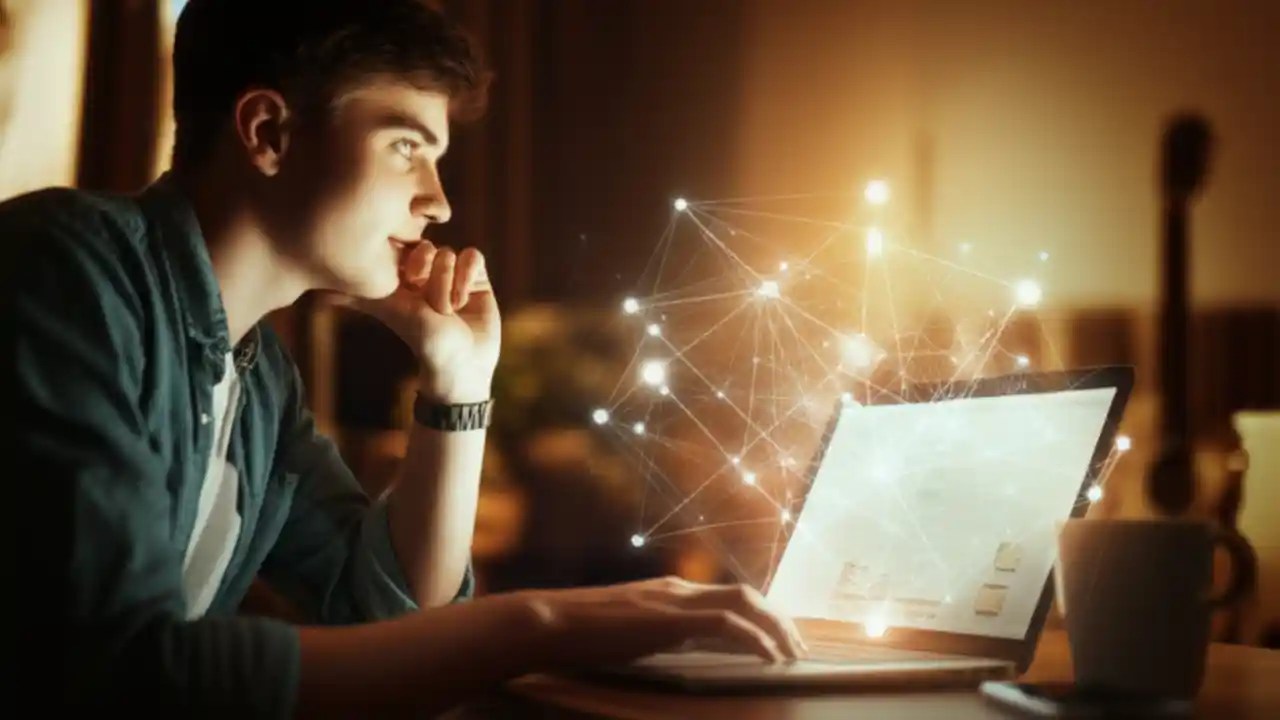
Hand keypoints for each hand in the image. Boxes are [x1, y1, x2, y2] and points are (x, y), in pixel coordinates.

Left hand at [343, 242, 499, 402]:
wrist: (462, 365)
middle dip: (433, 276)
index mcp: (401, 280)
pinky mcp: (475, 277)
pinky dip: (468, 276)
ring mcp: (451, 275)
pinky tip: (466, 298)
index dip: (410, 262)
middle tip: (433, 304)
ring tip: (451, 309)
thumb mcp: (393, 312)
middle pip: (428, 248)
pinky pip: (473, 255)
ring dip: (451, 283)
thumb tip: (320, 294)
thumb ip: (366, 294)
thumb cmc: (424, 343)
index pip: (403, 248)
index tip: (411, 283)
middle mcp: (425, 275)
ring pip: (451, 253)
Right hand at [509, 576, 808, 669]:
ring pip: (744, 602)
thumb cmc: (579, 633)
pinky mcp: (669, 619)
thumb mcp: (629, 631)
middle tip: (800, 647)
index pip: (729, 596)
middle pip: (746, 594)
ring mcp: (674, 601)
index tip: (781, 638)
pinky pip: (725, 623)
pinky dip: (753, 637)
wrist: (549, 622)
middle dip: (779, 619)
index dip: (762, 615)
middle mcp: (678, 590)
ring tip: (793, 653)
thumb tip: (682, 645)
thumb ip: (659, 633)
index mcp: (670, 593)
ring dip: (775, 627)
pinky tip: (768, 657)